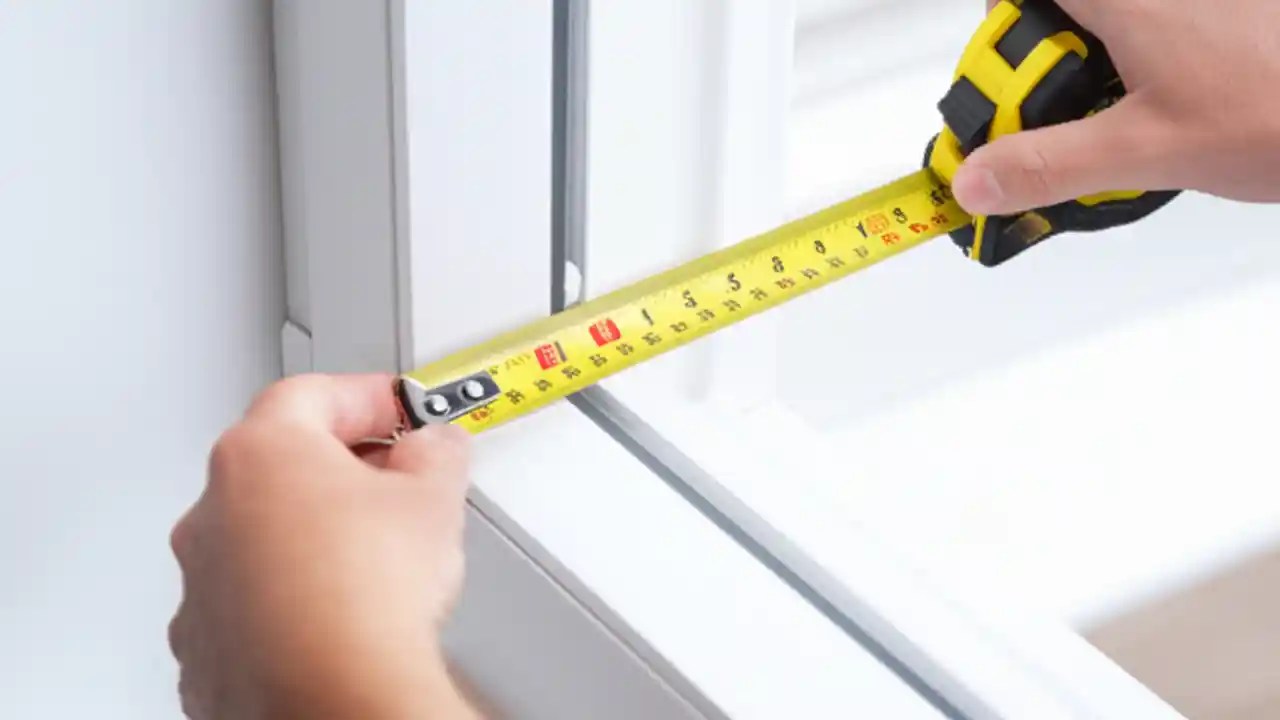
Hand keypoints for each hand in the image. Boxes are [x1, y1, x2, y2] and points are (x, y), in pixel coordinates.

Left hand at [168, 374, 478, 719]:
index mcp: (260, 454)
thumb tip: (435, 447)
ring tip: (372, 560)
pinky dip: (287, 599)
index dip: (369, 396)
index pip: (315, 394)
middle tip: (397, 483)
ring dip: (309, 536)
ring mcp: (201, 580)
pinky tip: (337, 613)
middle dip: (341, 468)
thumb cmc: (368, 598)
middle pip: (280, 463)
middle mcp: (212, 511)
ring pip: (259, 536)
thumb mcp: (434, 498)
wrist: (337, 695)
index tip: (402, 409)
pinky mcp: (204, 643)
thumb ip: (435, 452)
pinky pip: (248, 602)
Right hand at [954, 0, 1279, 214]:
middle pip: (1064, 15)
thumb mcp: (1145, 151)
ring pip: (1111, 30)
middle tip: (1057, 115)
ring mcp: (1190, 10)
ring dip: (1094, 73)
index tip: (1001, 76)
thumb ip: (1048, 165)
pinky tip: (1166, 115)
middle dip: (1047, 62)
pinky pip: (1148, 39)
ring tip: (1118, 123)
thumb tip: (976, 179)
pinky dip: (1137, 76)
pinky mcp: (1219, 26)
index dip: (1004, 29)